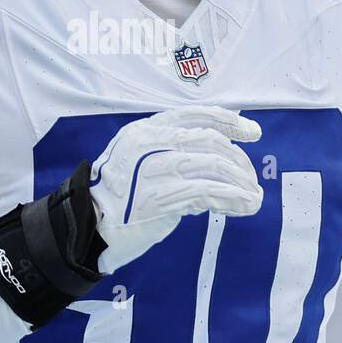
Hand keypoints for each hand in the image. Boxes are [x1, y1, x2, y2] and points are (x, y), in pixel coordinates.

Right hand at [89, 105, 263, 273]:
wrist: (87, 227)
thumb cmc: (115, 198)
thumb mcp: (135, 160)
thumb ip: (165, 151)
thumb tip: (211, 154)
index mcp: (145, 131)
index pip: (195, 115)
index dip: (229, 121)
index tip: (253, 131)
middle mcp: (152, 144)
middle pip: (211, 142)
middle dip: (239, 161)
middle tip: (251, 179)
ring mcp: (158, 170)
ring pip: (215, 167)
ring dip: (242, 183)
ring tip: (254, 196)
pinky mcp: (165, 197)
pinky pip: (211, 193)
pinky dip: (234, 199)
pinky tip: (246, 207)